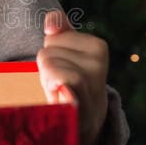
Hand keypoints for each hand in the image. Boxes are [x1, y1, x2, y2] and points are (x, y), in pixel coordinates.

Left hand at [36, 9, 108, 144]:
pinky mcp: (83, 111)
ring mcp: (91, 89)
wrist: (87, 118)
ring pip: (49, 70)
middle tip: (59, 84)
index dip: (50, 53)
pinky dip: (62, 91)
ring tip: (60, 94)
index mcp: (97, 47)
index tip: (63, 67)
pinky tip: (62, 94)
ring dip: (47, 84)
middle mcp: (98, 67)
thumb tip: (50, 25)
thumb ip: (61, 29)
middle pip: (47, 55)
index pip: (51, 38)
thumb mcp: (67, 50)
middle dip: (47, 70)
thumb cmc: (71, 78)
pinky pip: (68, 88)